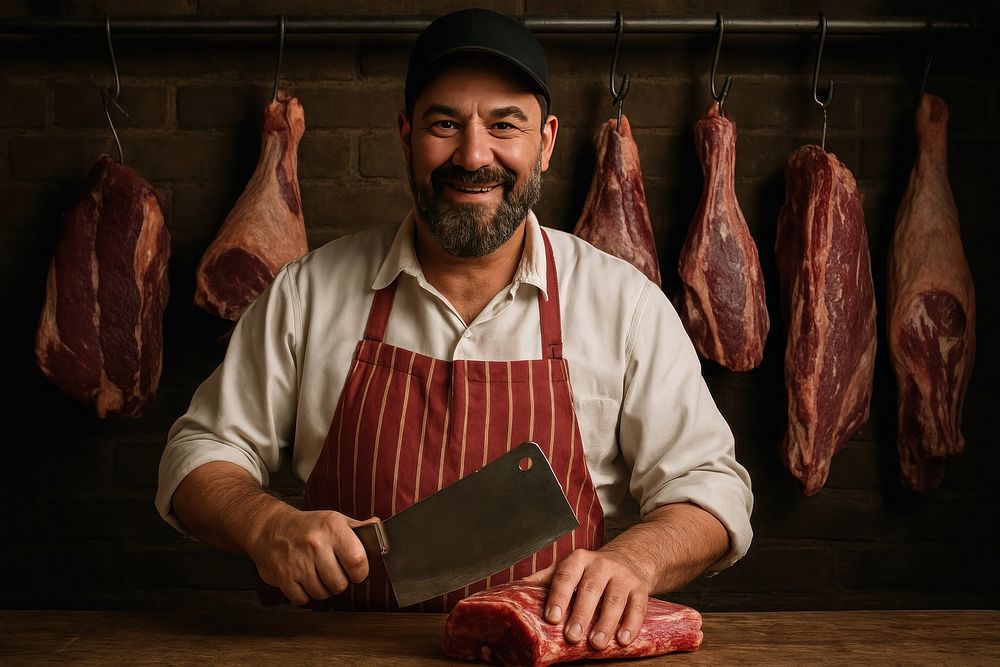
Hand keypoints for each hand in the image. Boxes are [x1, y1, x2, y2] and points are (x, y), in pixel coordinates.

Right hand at [246, 505, 375, 605]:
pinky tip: (304, 581)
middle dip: (340, 583)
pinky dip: (305, 595)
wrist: (269, 528)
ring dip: (323, 589)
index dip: (360, 572)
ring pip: (322, 594)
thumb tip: (378, 527)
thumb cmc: (306, 526)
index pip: (357, 561)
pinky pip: (303, 599)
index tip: (356, 572)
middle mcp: (315, 544)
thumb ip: (358, 528)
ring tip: (318, 575)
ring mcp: (298, 562)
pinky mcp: (283, 577)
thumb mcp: (333, 520)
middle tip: (334, 573)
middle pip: (340, 583)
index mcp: (332, 528)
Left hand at [525, 549, 649, 648]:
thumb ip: (544, 580)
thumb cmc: (591, 570)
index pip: (566, 576)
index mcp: (578, 560)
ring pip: (614, 599)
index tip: (552, 617)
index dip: (559, 596)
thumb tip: (512, 591)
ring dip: (606, 623)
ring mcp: (622, 576)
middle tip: (572, 636)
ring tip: (596, 643)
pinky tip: (623, 639)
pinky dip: (631, 624)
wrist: (629, 558)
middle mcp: (600, 565)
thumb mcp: (568, 568)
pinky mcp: (640, 588)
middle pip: (590, 589)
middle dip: (581, 614)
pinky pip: (637, 606)